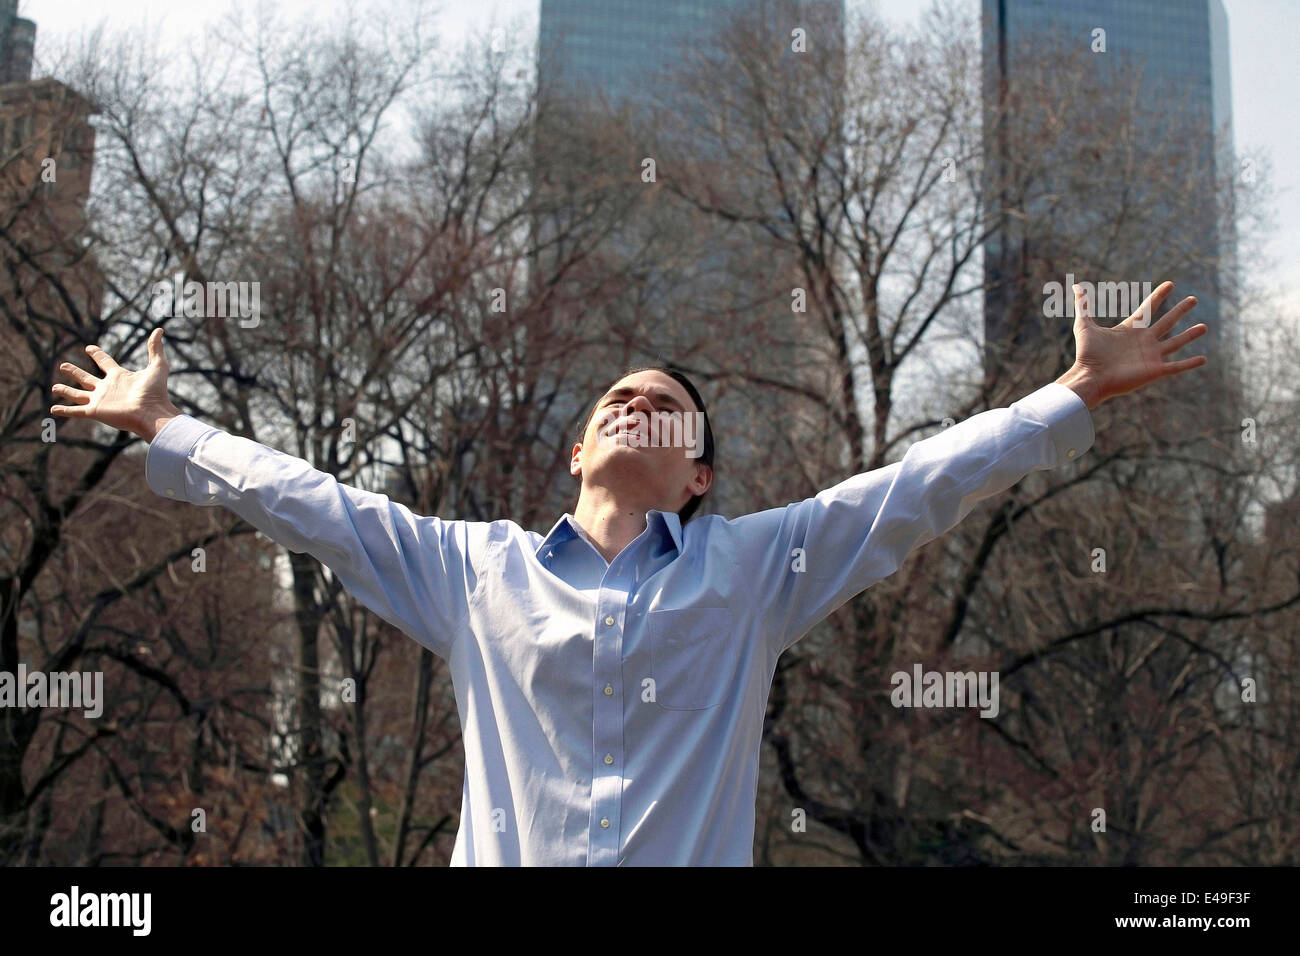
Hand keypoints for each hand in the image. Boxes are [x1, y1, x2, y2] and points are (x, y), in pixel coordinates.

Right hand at [50, 328, 179, 440]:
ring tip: (54, 387)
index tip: (89, 348)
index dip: (97, 355)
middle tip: (63, 365)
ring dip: (66, 391)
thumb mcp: (158, 366)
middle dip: (74, 372)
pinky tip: (53, 409)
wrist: (152, 413)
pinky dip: (64, 410)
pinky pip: (76, 411)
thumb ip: (155, 348)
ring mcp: (100, 401)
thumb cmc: (156, 392)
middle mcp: (108, 388)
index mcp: (120, 377)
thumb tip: (159, 330)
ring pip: (78, 394)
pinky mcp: (95, 412)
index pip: (105, 363)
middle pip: (86, 379)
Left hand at [1056, 280, 1207, 409]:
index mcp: (1130, 329)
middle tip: (1194, 299)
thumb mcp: (1084, 326)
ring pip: (1176, 342)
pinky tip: (1203, 358)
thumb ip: (1083, 306)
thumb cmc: (1086, 354)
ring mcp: (1151, 356)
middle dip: (1180, 311)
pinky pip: (1177, 367)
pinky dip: (1190, 363)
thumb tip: (1076, 286)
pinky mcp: (1155, 371)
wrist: (1090, 377)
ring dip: (1190, 335)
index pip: (1149, 308)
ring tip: (1204, 326)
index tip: (1170, 284)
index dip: (1159, 296)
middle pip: (1167, 322)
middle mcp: (1144, 341)